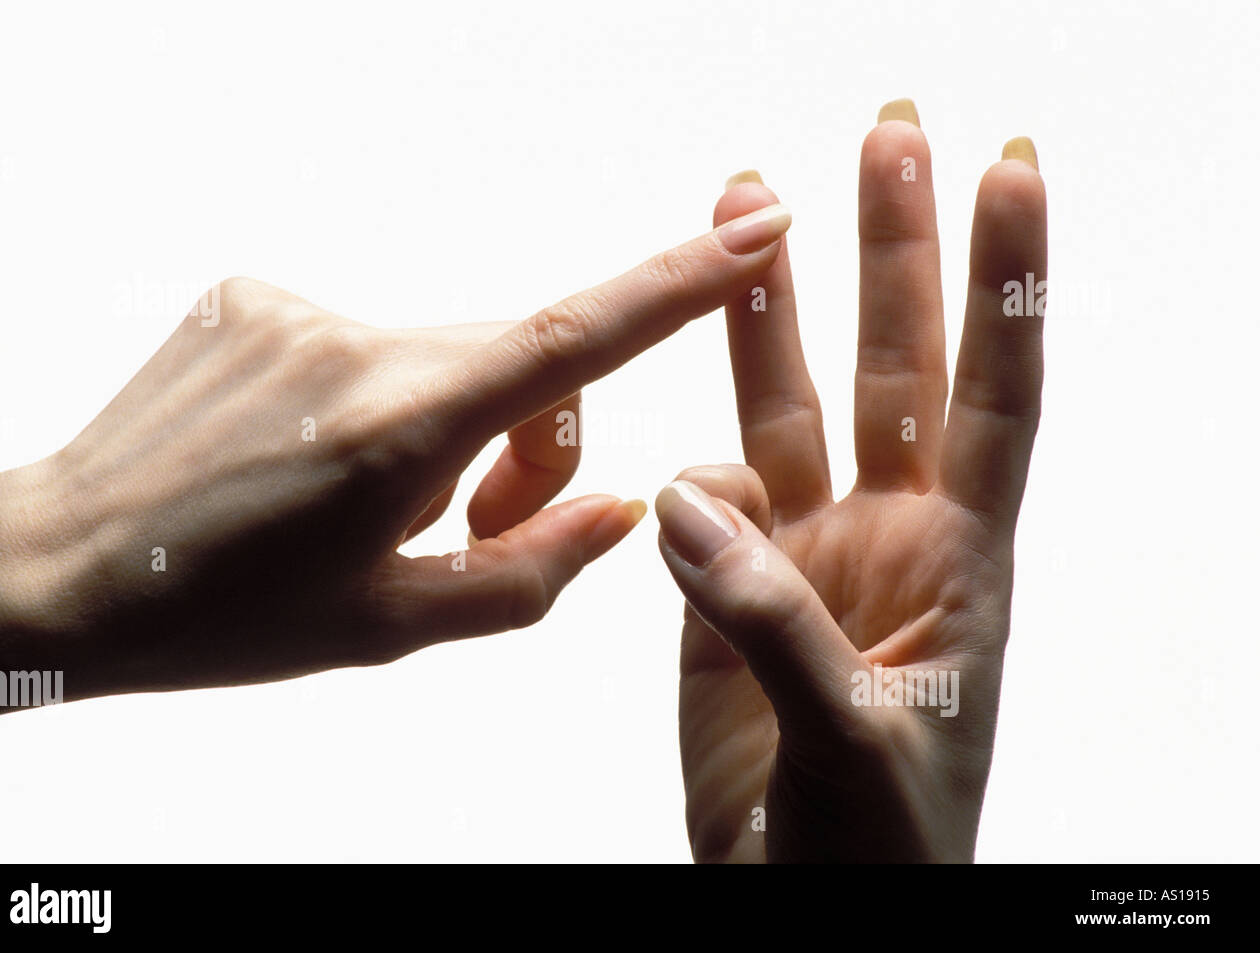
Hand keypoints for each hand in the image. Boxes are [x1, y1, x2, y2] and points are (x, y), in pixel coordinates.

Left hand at [0, 204, 790, 714]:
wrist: (65, 568)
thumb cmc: (226, 615)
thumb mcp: (395, 626)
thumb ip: (531, 570)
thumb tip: (622, 511)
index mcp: (401, 427)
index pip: (574, 340)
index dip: (679, 283)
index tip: (754, 229)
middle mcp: (358, 344)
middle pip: (516, 365)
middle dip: (527, 440)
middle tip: (474, 524)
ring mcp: (300, 309)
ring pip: (444, 355)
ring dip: (447, 421)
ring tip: (377, 501)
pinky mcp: (256, 295)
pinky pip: (369, 341)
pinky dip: (376, 396)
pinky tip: (309, 457)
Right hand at [654, 102, 1046, 861]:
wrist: (799, 911)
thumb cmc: (879, 852)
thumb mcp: (856, 743)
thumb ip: (775, 623)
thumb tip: (691, 503)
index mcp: (958, 568)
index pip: (996, 397)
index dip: (1004, 285)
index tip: (1007, 175)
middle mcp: (886, 541)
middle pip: (897, 367)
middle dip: (893, 251)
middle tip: (886, 136)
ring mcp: (802, 559)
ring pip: (790, 408)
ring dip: (772, 311)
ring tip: (751, 208)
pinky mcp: (727, 594)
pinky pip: (703, 504)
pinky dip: (686, 478)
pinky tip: (675, 480)